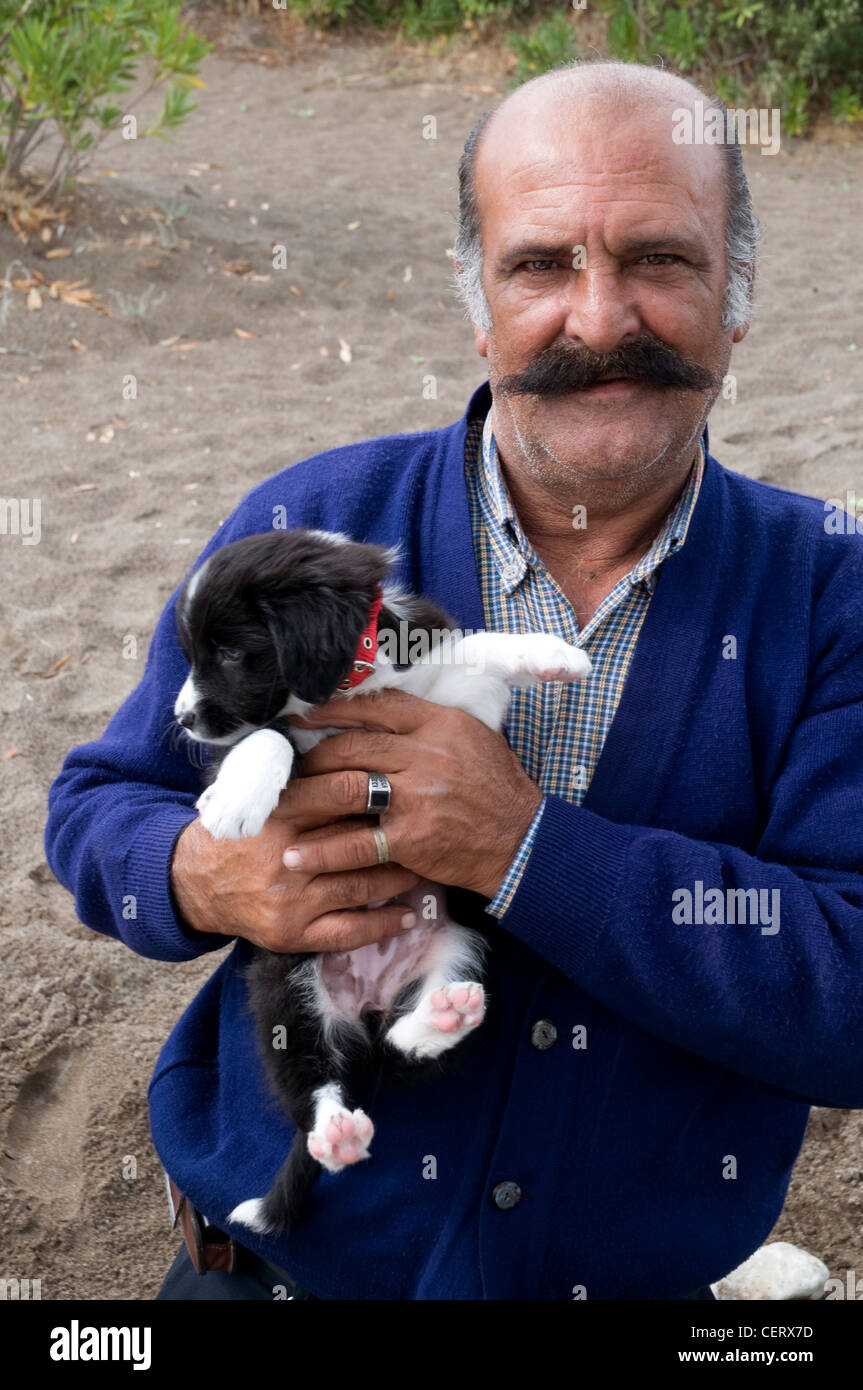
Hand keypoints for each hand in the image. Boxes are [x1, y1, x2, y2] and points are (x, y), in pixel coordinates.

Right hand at [170, 798, 421, 952]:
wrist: (194, 882)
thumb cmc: (240, 830)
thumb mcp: (262, 797)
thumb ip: (303, 778)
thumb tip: (359, 751)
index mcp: (277, 814)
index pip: (337, 792)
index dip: (377, 785)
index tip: (408, 780)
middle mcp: (284, 857)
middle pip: (355, 841)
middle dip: (397, 832)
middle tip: (432, 823)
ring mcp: (290, 900)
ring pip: (361, 886)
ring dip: (400, 877)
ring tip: (426, 865)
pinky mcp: (292, 933)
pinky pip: (348, 932)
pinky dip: (383, 924)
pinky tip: (409, 915)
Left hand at [286, 688, 542, 899]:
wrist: (520, 840)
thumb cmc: (496, 787)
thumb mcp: (472, 736)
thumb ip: (429, 723)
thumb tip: (384, 708)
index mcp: (440, 724)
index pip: (378, 707)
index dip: (336, 709)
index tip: (308, 714)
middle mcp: (426, 754)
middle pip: (353, 745)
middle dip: (315, 754)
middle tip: (293, 761)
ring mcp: (417, 797)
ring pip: (346, 787)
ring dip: (308, 795)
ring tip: (283, 803)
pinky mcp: (410, 838)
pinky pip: (355, 843)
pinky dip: (323, 851)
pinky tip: (296, 856)